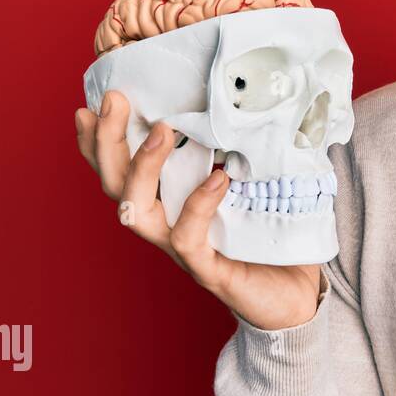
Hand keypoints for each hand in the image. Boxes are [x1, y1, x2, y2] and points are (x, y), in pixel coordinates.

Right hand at [74, 89, 322, 329]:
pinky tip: (217, 178)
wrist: (297, 295)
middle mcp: (166, 225)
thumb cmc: (273, 237)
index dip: (100, 140)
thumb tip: (256, 101)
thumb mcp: (258, 184)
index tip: (98, 101)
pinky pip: (188, 238)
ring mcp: (183, 249)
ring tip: (162, 130)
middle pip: (115, 185)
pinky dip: (199, 205)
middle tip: (115, 100)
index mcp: (170, 202)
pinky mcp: (209, 270)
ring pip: (138, 212)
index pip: (121, 170)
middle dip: (108, 141)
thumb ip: (244, 150)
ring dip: (144, 167)